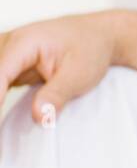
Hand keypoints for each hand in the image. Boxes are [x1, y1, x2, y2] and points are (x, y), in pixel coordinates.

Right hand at [0, 11, 118, 124]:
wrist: (96, 35)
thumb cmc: (89, 50)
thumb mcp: (80, 74)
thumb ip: (57, 94)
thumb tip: (38, 117)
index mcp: (24, 42)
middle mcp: (7, 43)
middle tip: (3, 132)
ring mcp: (4, 53)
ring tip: (3, 130)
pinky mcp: (6, 65)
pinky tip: (2, 117)